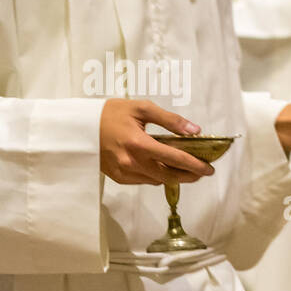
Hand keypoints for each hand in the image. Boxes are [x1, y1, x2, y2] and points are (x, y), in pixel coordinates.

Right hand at [98, 99, 212, 185]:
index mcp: (139, 144)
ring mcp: (124, 173)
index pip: (175, 159)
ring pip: (157, 181)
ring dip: (174, 177)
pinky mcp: (118, 178)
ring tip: (184, 168)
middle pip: (170, 176)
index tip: (209, 168)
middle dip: (189, 175)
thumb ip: (170, 120)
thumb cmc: (110, 113)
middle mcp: (132, 163)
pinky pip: (144, 181)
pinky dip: (156, 176)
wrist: (80, 126)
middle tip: (201, 171)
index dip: (196, 165)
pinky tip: (161, 167)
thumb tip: (195, 131)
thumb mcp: (141, 108)